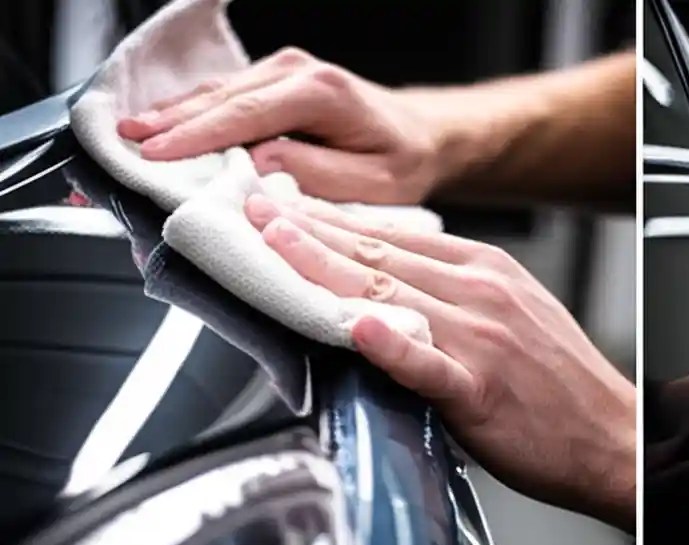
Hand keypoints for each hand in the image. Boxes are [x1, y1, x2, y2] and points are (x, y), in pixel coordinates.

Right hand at [117, 48, 445, 203]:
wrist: (423, 134)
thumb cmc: (403, 160)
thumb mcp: (376, 182)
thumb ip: (317, 175)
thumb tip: (257, 167)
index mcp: (320, 92)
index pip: (245, 114)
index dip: (195, 136)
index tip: (153, 154)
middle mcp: (294, 72)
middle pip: (217, 99)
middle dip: (165, 125)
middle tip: (119, 150)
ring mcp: (279, 72)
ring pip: (212, 95)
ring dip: (167, 119)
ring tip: (123, 142)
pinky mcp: (269, 84)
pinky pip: (221, 99)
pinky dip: (187, 117)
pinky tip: (157, 134)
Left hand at [242, 193, 636, 529]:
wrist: (616, 439)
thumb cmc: (560, 388)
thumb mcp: (511, 315)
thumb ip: (451, 295)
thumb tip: (384, 286)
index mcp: (485, 272)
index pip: (393, 234)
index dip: (330, 217)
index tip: (281, 202)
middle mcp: (481, 294)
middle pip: (379, 254)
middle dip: (308, 229)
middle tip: (249, 208)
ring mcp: (481, 340)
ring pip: (389, 294)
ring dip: (327, 267)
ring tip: (276, 246)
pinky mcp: (482, 391)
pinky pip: (430, 365)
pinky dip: (395, 346)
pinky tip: (361, 329)